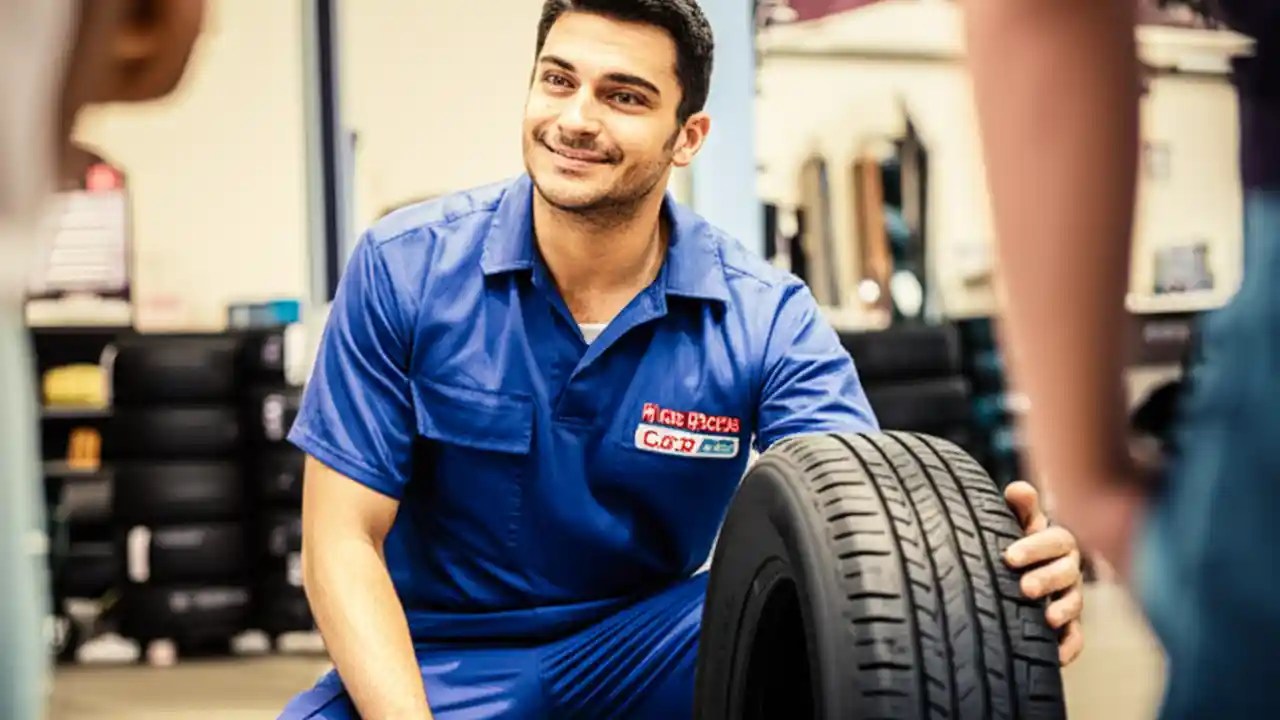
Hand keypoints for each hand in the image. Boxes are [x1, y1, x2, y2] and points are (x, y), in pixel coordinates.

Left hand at [1002, 481, 1084, 666]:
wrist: (1018, 569)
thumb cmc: (1018, 540)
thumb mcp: (1018, 522)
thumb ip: (1021, 507)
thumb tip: (1018, 488)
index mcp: (1057, 542)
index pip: (1055, 540)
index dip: (1034, 548)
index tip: (1009, 556)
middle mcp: (1068, 568)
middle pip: (1066, 572)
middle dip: (1047, 579)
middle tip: (1025, 587)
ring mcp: (1070, 596)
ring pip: (1074, 602)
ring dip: (1063, 610)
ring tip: (1047, 617)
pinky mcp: (1068, 625)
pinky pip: (1076, 637)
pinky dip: (1069, 646)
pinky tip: (1058, 657)